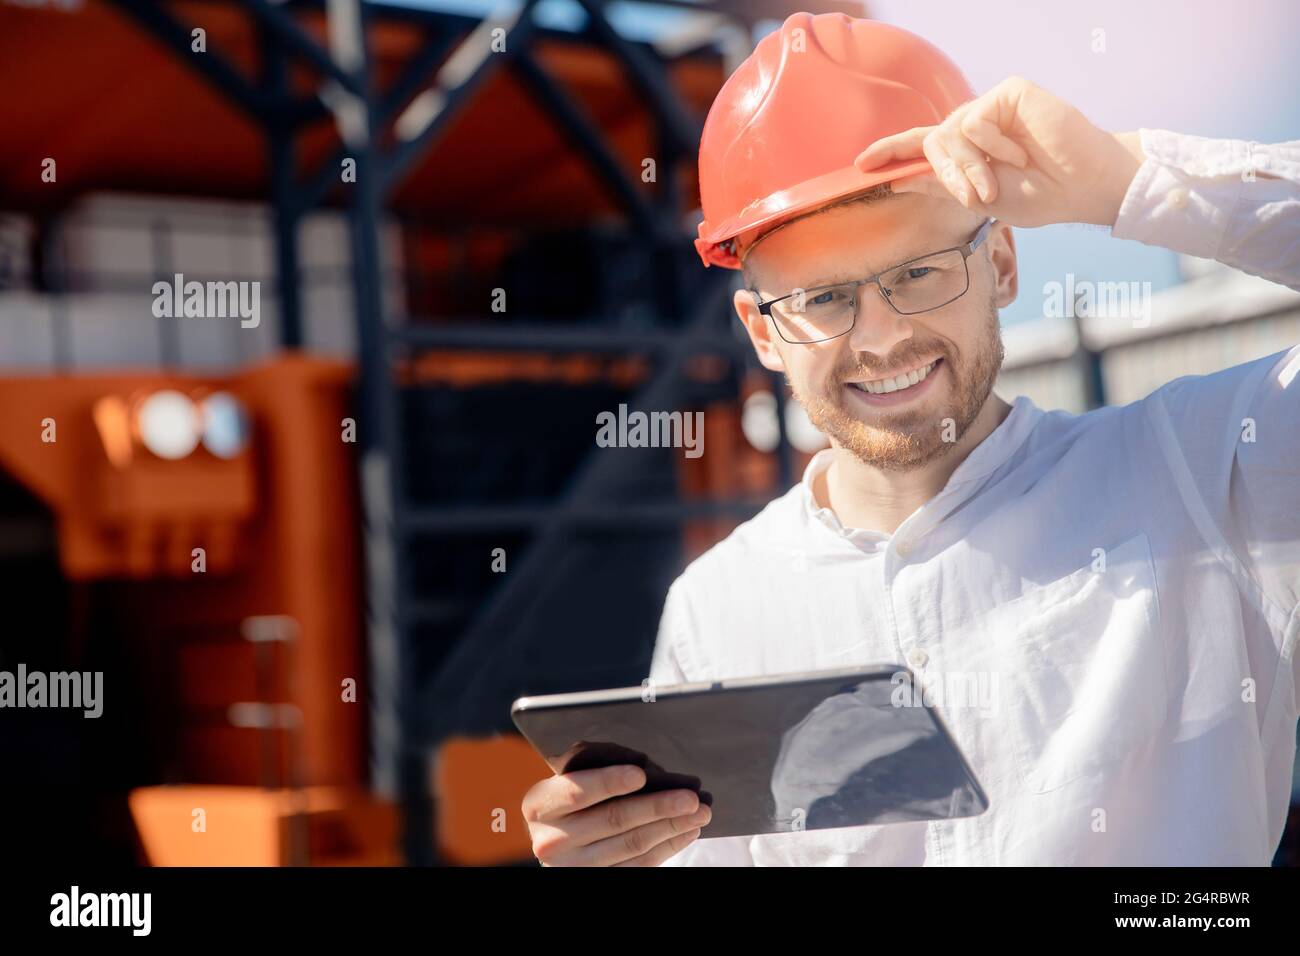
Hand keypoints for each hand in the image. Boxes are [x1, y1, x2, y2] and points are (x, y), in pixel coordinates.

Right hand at [522, 764, 711, 865]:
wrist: (555, 842)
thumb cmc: (568, 799)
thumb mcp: (564, 780)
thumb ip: (589, 767)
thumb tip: (641, 762)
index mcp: (541, 805)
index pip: (576, 791)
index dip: (609, 782)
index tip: (641, 774)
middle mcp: (553, 839)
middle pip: (614, 820)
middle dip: (657, 806)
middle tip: (690, 797)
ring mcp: (575, 865)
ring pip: (632, 844)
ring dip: (671, 827)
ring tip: (699, 813)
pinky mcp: (598, 879)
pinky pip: (640, 865)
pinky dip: (667, 847)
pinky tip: (686, 832)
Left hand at [855, 76, 1145, 227]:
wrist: (1083, 185)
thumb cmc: (1041, 194)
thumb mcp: (981, 197)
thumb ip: (940, 184)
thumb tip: (897, 177)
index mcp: (967, 150)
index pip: (921, 145)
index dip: (890, 151)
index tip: (861, 164)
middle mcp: (975, 124)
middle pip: (932, 143)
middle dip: (947, 174)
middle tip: (976, 195)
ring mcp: (991, 106)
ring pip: (949, 133)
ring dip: (969, 166)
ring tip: (998, 180)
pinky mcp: (1008, 92)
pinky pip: (974, 120)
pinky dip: (992, 146)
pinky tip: (1019, 153)